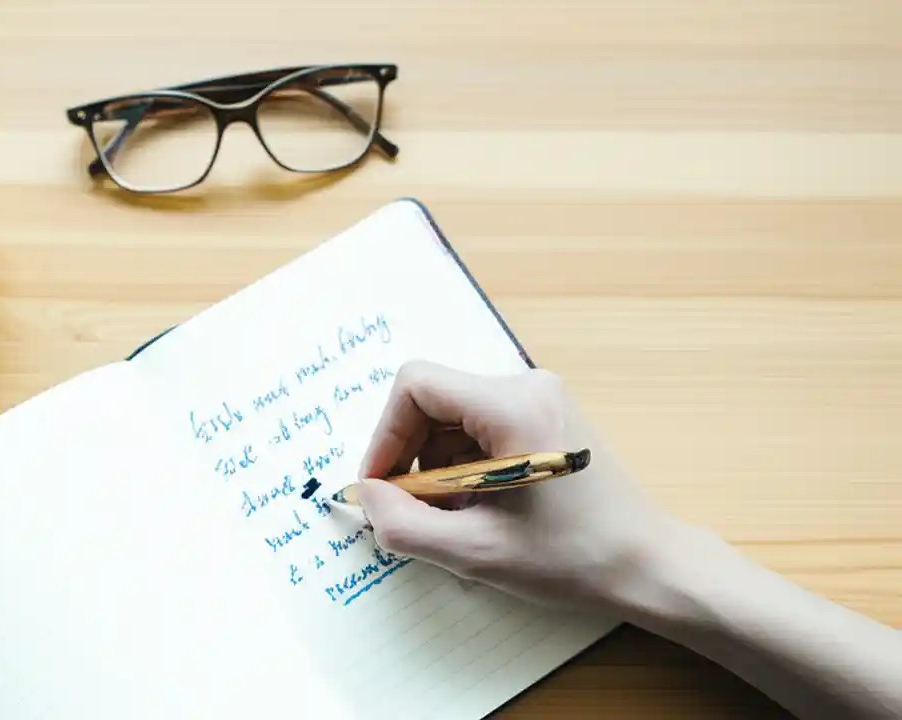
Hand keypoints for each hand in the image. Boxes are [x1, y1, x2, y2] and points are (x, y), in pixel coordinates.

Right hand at [356, 360, 684, 614]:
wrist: (648, 566)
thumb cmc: (573, 559)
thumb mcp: (475, 552)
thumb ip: (404, 524)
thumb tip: (365, 494)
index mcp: (514, 406)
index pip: (415, 386)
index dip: (386, 436)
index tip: (385, 488)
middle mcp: (528, 386)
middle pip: (433, 402)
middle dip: (414, 458)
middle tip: (420, 512)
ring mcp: (541, 398)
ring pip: (453, 418)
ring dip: (440, 468)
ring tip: (459, 518)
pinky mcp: (546, 415)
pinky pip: (480, 427)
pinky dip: (465, 467)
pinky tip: (483, 509)